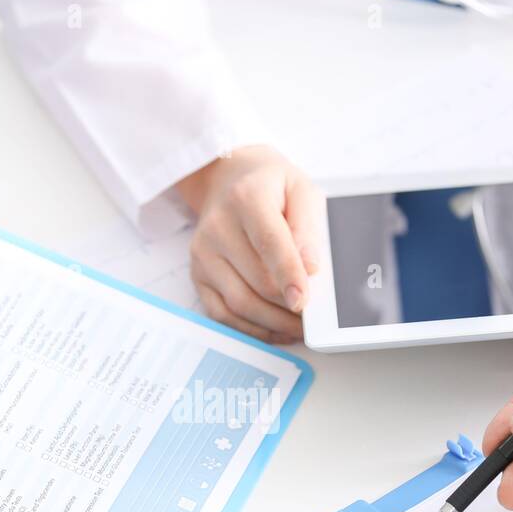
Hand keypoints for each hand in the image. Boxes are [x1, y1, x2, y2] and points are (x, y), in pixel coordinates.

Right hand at [177, 145, 320, 343]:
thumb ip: (308, 226)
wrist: (229, 181)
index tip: (303, 301)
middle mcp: (218, 227)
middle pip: (257, 281)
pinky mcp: (198, 275)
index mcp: (247, 198)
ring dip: (273, 324)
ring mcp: (203, 254)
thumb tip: (310, 267)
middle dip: (289, 307)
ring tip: (299, 328)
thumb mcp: (301, 190)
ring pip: (239, 304)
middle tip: (314, 319)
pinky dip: (251, 329)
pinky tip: (274, 330)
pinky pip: (222, 314)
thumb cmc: (271, 188)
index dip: (288, 275)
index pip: (268, 242)